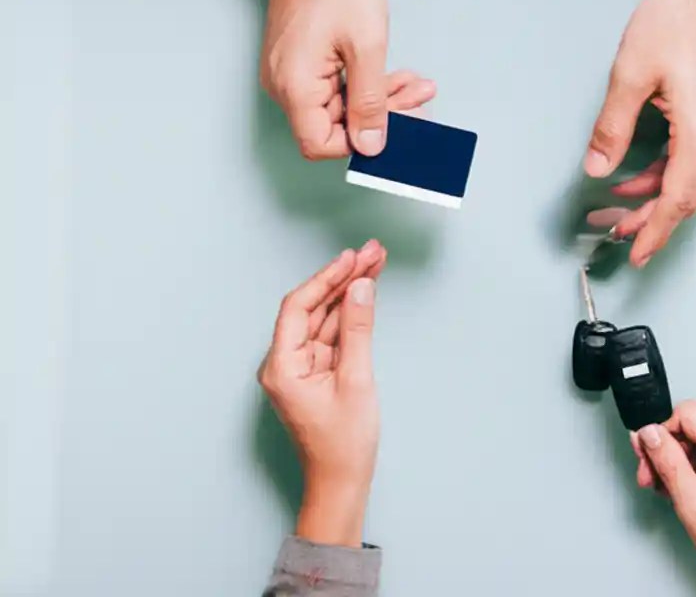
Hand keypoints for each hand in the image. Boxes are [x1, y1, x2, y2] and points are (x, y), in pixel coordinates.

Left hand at [259, 240, 387, 546]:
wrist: (341, 482)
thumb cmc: (343, 444)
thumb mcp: (356, 381)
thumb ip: (358, 330)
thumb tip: (361, 289)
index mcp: (281, 366)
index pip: (299, 306)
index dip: (326, 278)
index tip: (352, 257)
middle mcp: (285, 363)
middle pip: (312, 307)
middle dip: (343, 278)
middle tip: (372, 252)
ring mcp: (300, 367)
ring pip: (324, 318)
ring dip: (349, 291)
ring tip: (375, 263)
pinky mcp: (316, 372)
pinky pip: (332, 335)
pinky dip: (350, 314)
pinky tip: (365, 293)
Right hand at [261, 0, 434, 159]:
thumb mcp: (367, 46)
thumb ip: (370, 102)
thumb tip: (371, 146)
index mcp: (295, 86)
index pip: (321, 144)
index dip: (359, 142)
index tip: (395, 127)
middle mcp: (285, 85)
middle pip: (336, 126)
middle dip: (383, 115)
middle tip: (419, 98)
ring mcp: (292, 73)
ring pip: (342, 106)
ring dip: (381, 98)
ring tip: (416, 83)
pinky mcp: (302, 61)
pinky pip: (336, 86)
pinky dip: (367, 83)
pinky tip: (395, 73)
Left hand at [584, 0, 695, 267]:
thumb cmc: (678, 18)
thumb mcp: (631, 74)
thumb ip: (612, 127)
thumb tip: (598, 166)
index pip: (677, 199)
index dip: (654, 231)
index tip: (635, 253)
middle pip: (686, 197)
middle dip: (650, 220)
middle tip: (613, 231)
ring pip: (691, 182)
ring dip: (656, 197)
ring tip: (618, 205)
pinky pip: (695, 161)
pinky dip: (667, 175)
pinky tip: (639, 175)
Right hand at [631, 402, 695, 596]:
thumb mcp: (694, 508)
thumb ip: (669, 464)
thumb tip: (649, 434)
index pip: (689, 413)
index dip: (662, 431)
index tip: (647, 454)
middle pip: (695, 423)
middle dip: (668, 449)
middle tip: (652, 478)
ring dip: (682, 459)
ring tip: (673, 490)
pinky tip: (692, 489)